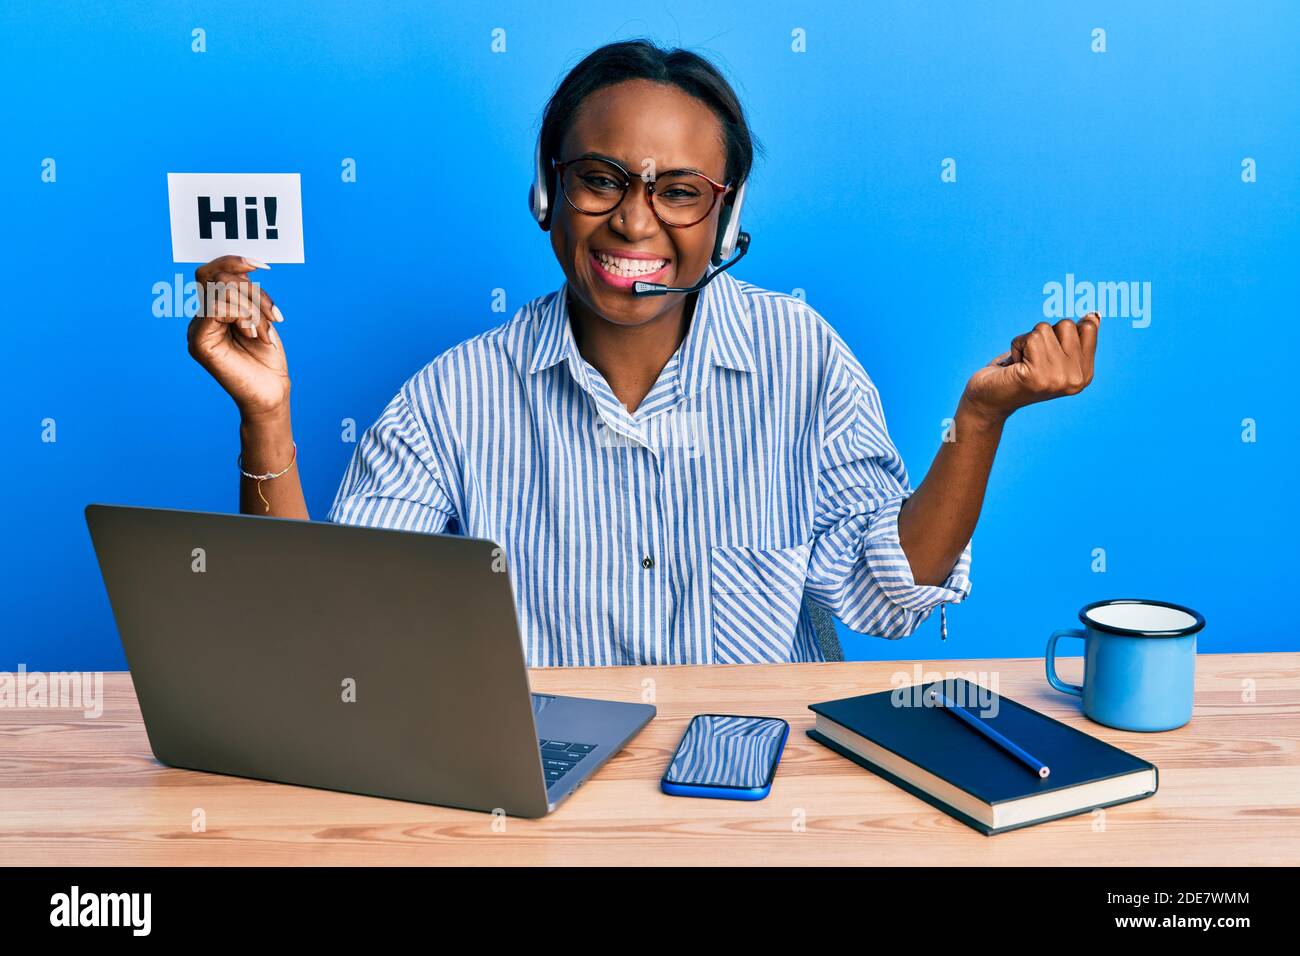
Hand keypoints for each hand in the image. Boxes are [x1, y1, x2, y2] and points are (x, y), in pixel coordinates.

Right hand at [186, 255, 289, 421]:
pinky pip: (217, 309)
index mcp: (213, 311)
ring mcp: (197, 331)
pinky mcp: (199, 343)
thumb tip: (244, 267)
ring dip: (253, 307)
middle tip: (273, 315)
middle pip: (216, 277)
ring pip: (220, 291)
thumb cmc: (267, 360)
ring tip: (266, 331)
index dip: (234, 261)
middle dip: (251, 289)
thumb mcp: (260, 319)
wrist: (270, 394)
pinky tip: (255, 335)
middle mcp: (201, 319)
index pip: (212, 272)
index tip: (263, 266)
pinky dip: (243, 315)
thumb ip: (246, 295)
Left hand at [961, 313, 1099, 423]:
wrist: (989, 400)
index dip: (1060, 332)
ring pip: (1045, 329)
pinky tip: (1014, 366)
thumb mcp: (1051, 354)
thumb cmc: (1017, 373)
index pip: (1087, 328)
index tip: (1047, 354)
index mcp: (1085, 374)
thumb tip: (1094, 316)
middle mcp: (1076, 379)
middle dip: (1043, 336)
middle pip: (1066, 325)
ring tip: (1021, 363)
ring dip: (1027, 341)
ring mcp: (1059, 378)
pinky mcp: (1038, 376)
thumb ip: (1074, 338)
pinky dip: (1016, 345)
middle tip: (1031, 359)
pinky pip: (1029, 338)